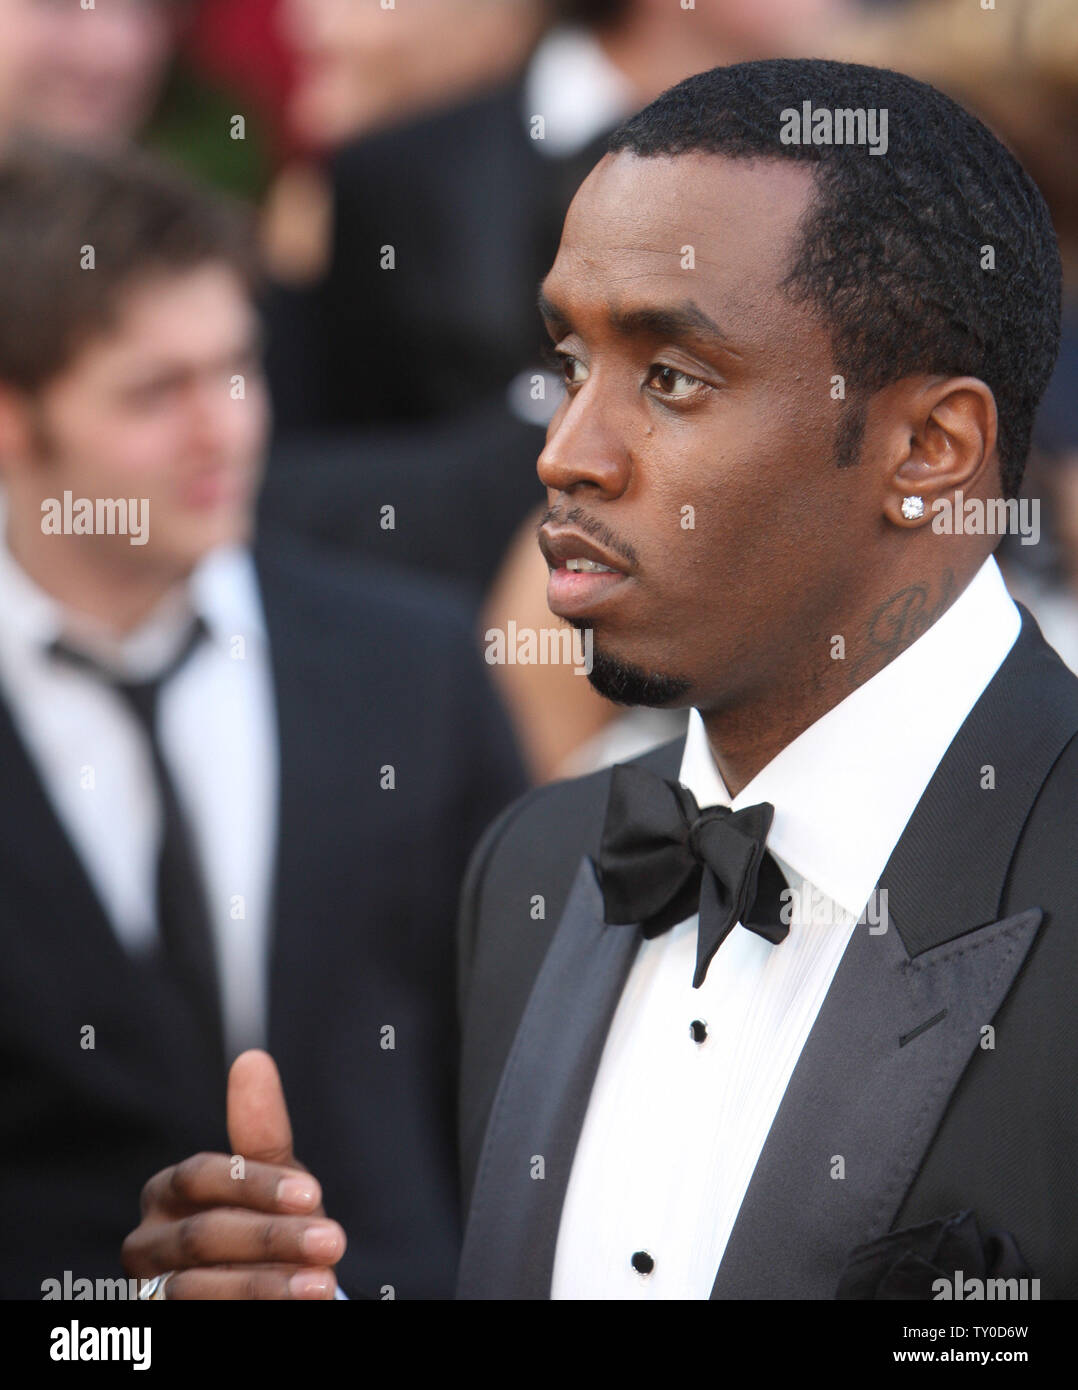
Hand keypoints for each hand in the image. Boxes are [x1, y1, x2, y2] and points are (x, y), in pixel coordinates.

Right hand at [121, 1050, 345, 1298]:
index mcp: (169, 1190)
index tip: (312, 1194)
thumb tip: (252, 1058)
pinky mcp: (162, 1325)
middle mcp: (148, 1240)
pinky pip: (200, 1319)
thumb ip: (260, 1130)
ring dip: (266, 1286)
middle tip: (331, 1243)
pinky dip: (249, 1312)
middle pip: (203, 1234)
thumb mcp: (271, 1181)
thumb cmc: (264, 1224)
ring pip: (197, 1288)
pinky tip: (293, 1306)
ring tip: (321, 1285)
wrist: (262, 1297)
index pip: (202, 1176)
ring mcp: (151, 1291)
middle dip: (273, 1239)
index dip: (256, 1184)